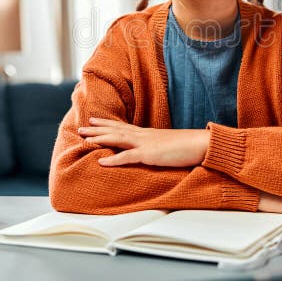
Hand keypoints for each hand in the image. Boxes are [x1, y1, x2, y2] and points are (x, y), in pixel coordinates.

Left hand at [78, 118, 209, 167]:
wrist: (201, 144)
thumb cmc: (188, 147)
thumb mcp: (169, 146)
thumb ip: (158, 148)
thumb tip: (153, 152)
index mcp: (148, 134)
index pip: (124, 127)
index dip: (108, 123)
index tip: (94, 120)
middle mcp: (144, 135)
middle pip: (116, 130)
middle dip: (97, 129)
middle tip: (80, 128)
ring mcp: (146, 143)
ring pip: (118, 139)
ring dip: (100, 138)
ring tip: (84, 139)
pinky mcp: (150, 154)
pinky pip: (128, 157)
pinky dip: (113, 159)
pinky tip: (101, 160)